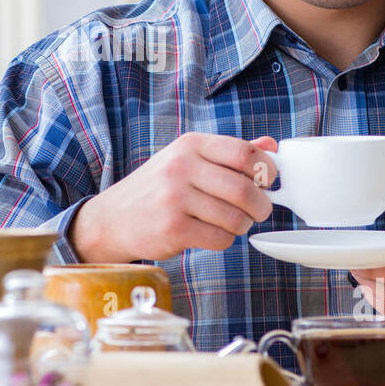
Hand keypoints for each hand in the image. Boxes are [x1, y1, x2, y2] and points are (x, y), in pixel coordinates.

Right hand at [70, 132, 277, 262]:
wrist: (113, 218)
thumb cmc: (157, 189)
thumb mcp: (188, 160)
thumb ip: (229, 154)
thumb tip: (271, 146)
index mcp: (190, 145)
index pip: (244, 152)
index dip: (266, 169)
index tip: (269, 181)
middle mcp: (181, 167)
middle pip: (244, 188)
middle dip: (261, 205)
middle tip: (260, 210)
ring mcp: (175, 198)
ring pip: (235, 217)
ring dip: (241, 225)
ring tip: (231, 223)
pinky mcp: (173, 228)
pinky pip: (219, 238)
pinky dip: (224, 240)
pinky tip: (210, 234)